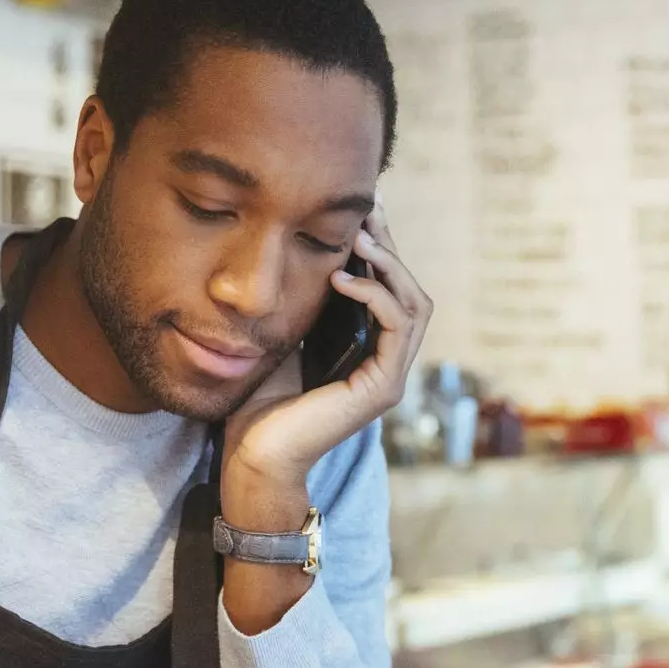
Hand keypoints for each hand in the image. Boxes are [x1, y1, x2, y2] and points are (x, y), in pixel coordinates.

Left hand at [224, 201, 432, 492]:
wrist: (253, 455)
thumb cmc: (260, 404)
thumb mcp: (285, 338)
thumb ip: (305, 307)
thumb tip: (304, 256)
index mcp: (368, 351)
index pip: (389, 290)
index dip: (380, 249)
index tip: (361, 212)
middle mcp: (386, 363)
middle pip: (409, 290)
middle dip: (390, 248)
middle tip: (367, 212)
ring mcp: (389, 377)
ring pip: (414, 304)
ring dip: (389, 265)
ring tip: (359, 238)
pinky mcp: (382, 389)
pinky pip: (397, 327)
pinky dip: (376, 295)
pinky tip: (344, 277)